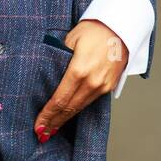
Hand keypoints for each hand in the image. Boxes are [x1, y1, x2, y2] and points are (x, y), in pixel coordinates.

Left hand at [33, 20, 127, 142]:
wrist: (122, 27)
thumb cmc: (95, 29)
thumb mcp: (71, 39)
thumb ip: (59, 57)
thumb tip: (49, 73)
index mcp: (79, 70)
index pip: (59, 100)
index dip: (47, 115)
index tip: (38, 126)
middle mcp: (92, 82)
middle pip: (69, 109)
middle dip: (54, 122)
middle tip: (42, 134)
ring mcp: (102, 86)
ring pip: (80, 108)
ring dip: (66, 119)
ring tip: (53, 129)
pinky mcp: (109, 86)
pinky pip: (90, 101)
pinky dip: (78, 110)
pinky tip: (70, 114)